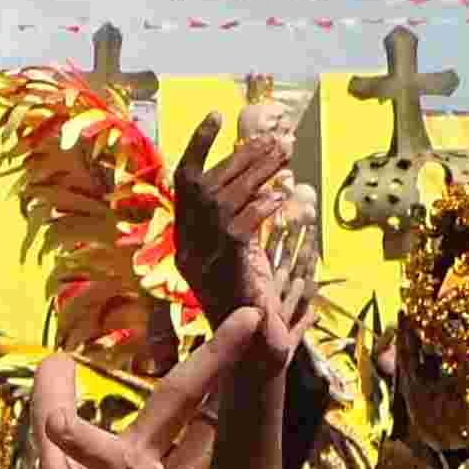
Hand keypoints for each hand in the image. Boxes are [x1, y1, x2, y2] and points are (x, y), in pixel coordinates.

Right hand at [167, 117, 300, 346]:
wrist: (248, 354)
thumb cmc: (248, 305)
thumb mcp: (239, 259)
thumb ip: (238, 226)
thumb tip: (262, 183)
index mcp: (185, 240)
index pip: (183, 181)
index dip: (198, 145)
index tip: (217, 114)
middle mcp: (186, 246)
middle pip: (208, 184)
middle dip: (243, 156)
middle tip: (276, 137)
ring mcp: (201, 259)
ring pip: (223, 200)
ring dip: (256, 174)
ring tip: (284, 155)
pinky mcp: (224, 270)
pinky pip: (238, 228)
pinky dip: (260, 207)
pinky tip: (281, 196)